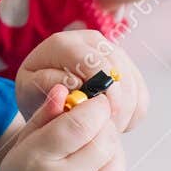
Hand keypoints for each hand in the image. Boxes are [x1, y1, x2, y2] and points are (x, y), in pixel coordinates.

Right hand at [0, 86, 127, 170]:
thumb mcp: (20, 153)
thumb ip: (42, 119)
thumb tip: (64, 89)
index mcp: (39, 164)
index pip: (80, 124)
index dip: (93, 107)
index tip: (95, 101)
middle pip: (103, 136)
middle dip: (101, 126)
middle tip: (90, 126)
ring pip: (116, 153)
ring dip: (106, 147)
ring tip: (85, 157)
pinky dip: (111, 168)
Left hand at [13, 29, 147, 132]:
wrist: (45, 94)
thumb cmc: (36, 92)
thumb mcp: (30, 90)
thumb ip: (47, 84)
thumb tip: (75, 83)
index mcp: (63, 43)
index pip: (92, 60)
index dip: (101, 87)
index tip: (99, 115)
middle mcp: (90, 41)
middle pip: (118, 69)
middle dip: (116, 102)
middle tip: (107, 128)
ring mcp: (111, 52)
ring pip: (132, 81)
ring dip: (126, 110)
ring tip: (110, 129)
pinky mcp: (126, 67)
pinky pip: (141, 91)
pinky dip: (135, 111)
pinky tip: (119, 124)